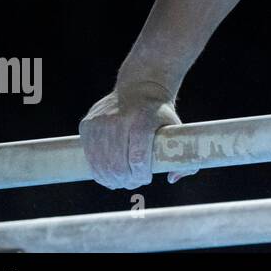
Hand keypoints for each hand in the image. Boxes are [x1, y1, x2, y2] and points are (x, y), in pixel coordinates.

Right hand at [78, 80, 197, 189]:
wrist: (138, 88)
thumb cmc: (159, 113)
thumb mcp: (176, 127)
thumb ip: (183, 154)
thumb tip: (172, 178)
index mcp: (143, 119)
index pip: (138, 157)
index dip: (141, 174)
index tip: (146, 178)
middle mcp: (118, 119)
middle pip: (118, 164)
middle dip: (126, 180)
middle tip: (133, 182)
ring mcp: (100, 122)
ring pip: (101, 164)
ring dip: (111, 179)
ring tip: (122, 181)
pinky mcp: (87, 125)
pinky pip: (90, 157)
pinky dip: (98, 171)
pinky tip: (108, 175)